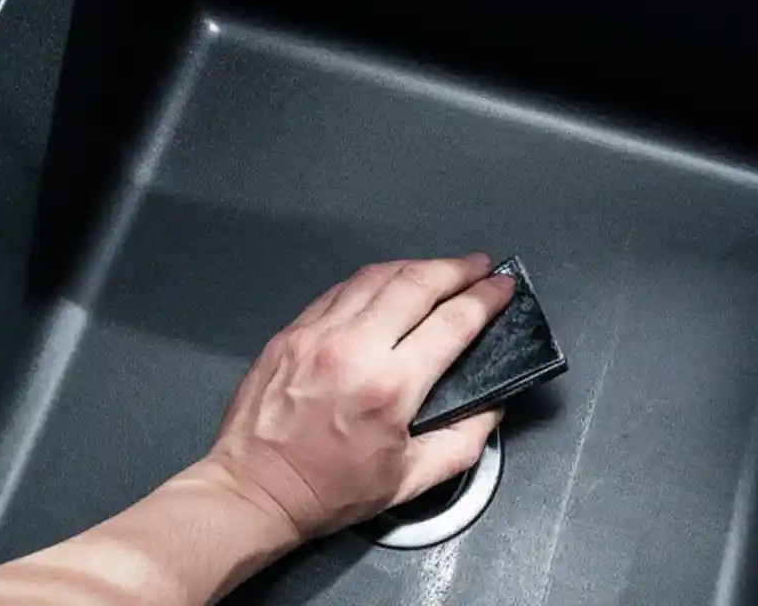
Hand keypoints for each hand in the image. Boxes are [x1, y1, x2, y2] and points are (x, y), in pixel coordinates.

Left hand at [201, 253, 513, 539]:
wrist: (254, 489)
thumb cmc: (327, 490)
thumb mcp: (410, 480)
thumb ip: (463, 441)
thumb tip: (492, 407)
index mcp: (389, 387)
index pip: (452, 322)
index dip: (486, 298)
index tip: (503, 287)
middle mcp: (353, 349)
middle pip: (417, 282)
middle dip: (457, 268)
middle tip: (480, 267)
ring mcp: (317, 334)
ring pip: (376, 276)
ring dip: (416, 266)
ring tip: (440, 270)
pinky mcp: (292, 331)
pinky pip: (341, 290)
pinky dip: (373, 280)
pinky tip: (389, 284)